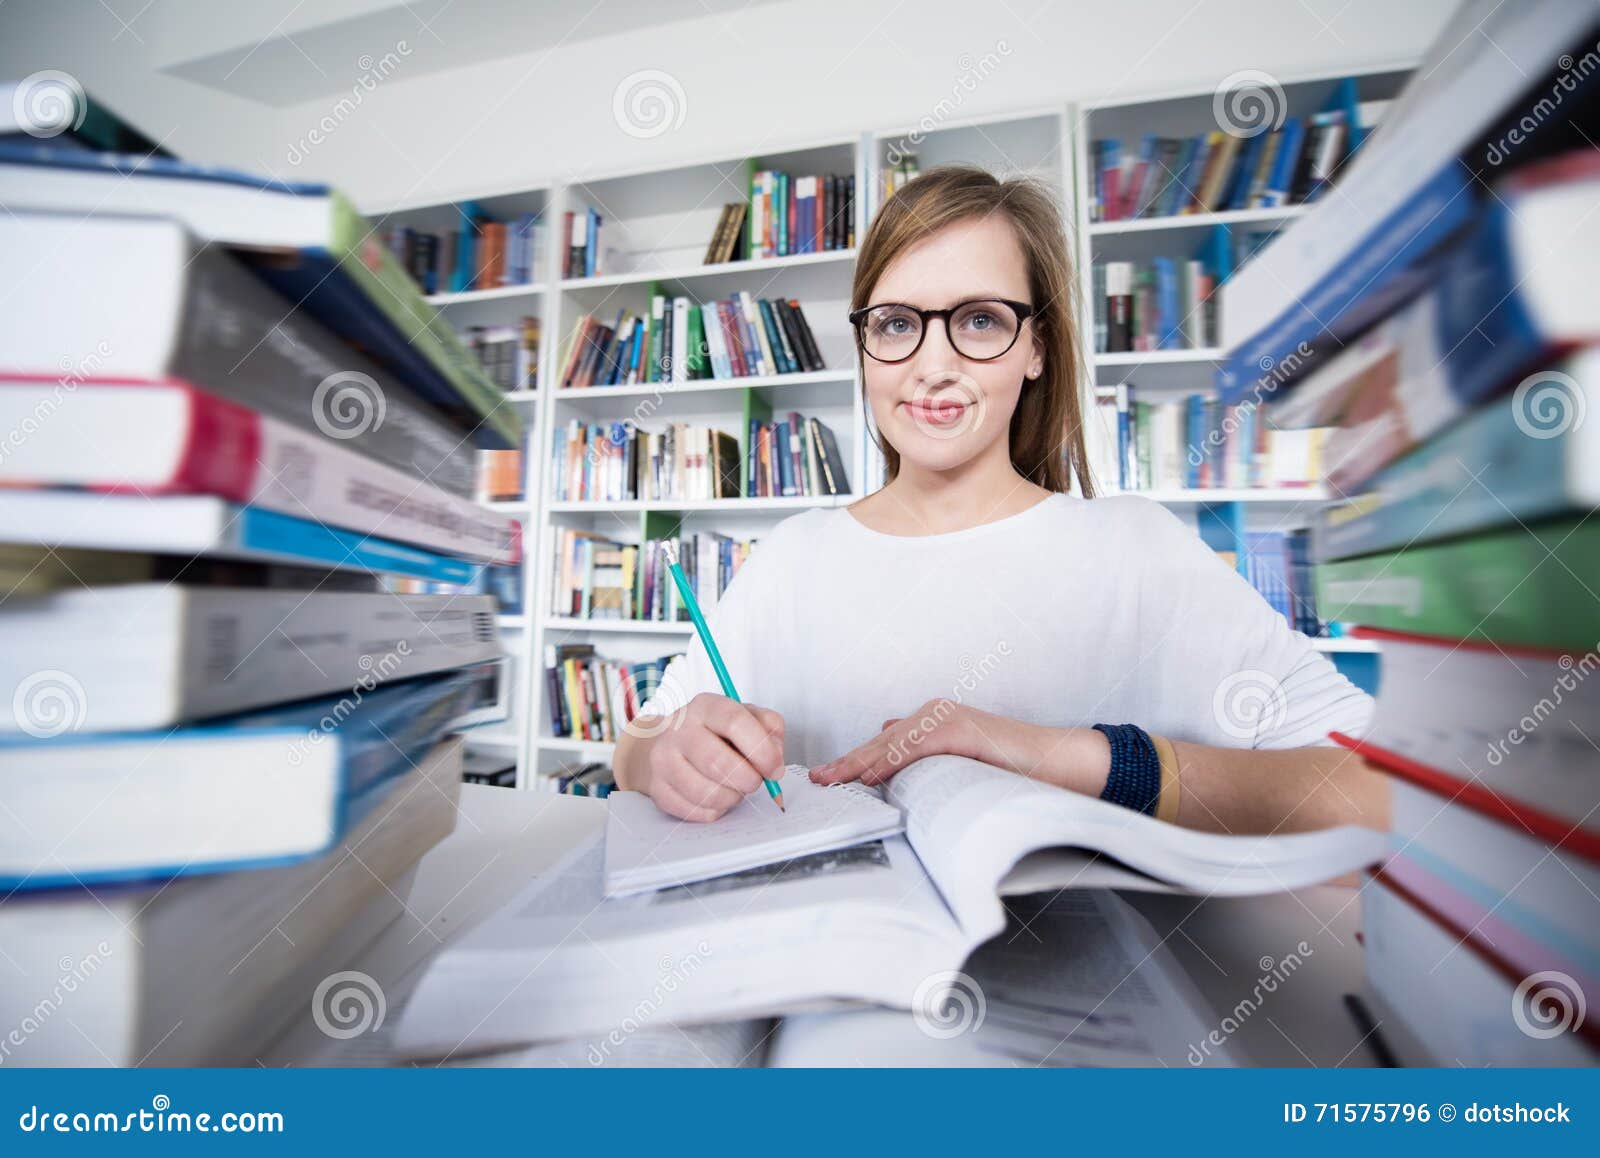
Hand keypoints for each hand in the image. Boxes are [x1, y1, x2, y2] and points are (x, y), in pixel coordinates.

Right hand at [642, 693, 784, 821]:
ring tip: (735, 788)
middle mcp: (679, 730)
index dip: (762, 750)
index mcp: (705, 706)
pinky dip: (715, 810)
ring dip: (732, 797)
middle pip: (717, 762)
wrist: (665, 742)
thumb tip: (775, 760)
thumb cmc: (714, 731)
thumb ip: (768, 728)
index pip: (735, 722)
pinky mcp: (657, 788)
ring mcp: (663, 760)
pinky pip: (695, 811)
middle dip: (747, 780)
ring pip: (706, 793)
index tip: (774, 768)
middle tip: (755, 782)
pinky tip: (716, 796)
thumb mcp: (745, 716)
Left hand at [809, 699, 1110, 793]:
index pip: (882, 744)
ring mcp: (947, 718)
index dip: (853, 760)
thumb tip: (890, 739)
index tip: (826, 777)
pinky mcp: (961, 730)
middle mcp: (934, 713)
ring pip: (893, 743)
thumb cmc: (1012, 769)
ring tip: (834, 780)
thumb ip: (928, 753)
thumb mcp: (960, 764)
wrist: (1056, 762)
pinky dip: (893, 761)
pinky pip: (918, 747)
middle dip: (847, 762)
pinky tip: (872, 775)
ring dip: (861, 762)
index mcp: (931, 721)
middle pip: (880, 742)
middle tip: (817, 780)